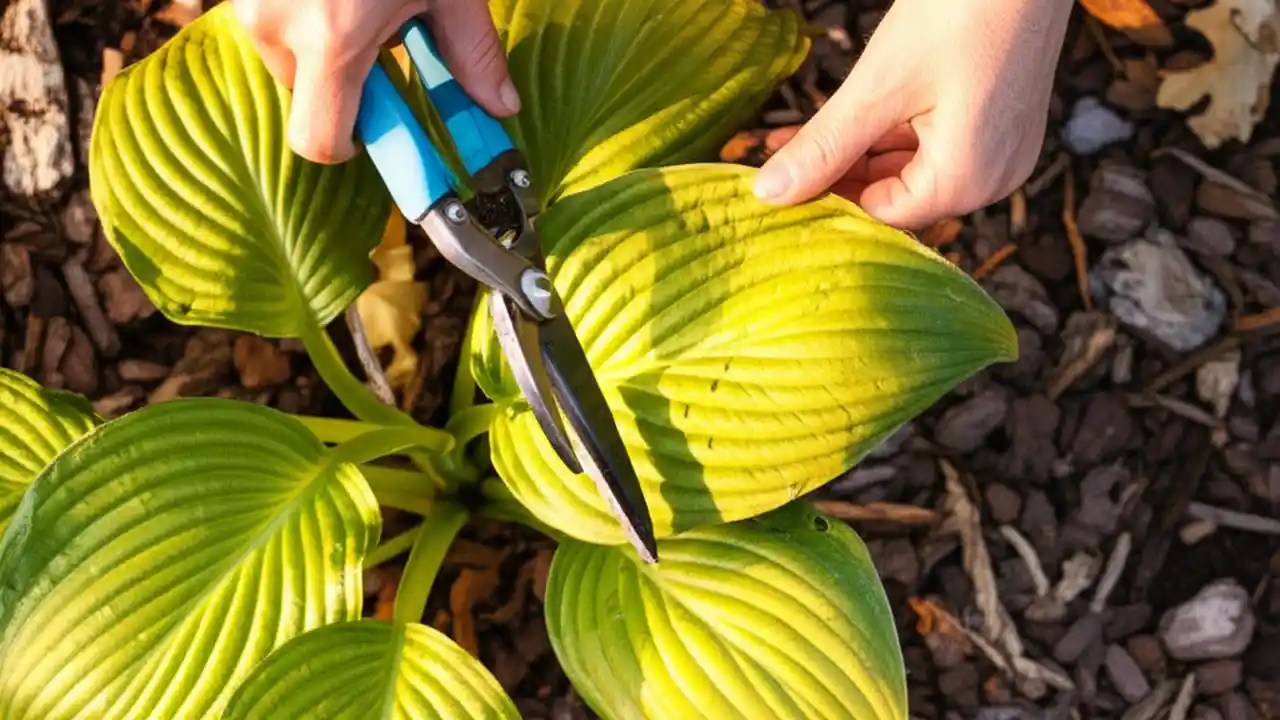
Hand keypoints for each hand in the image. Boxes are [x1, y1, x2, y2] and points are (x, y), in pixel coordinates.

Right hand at [232, 0, 520, 163]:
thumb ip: (471, 54)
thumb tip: (501, 109)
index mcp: (332, 41)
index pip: (319, 142)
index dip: (351, 145)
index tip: (381, 127)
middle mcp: (277, 26)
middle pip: (307, 97)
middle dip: (347, 78)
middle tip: (383, 30)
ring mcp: (248, 0)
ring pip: (288, 56)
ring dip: (324, 41)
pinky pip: (271, 18)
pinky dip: (303, 9)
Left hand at [753, 0, 1072, 229]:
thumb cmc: (961, 10)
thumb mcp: (878, 86)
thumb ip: (824, 146)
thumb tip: (769, 193)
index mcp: (967, 182)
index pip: (880, 215)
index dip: (825, 197)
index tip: (777, 177)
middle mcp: (995, 180)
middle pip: (897, 194)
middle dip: (839, 172)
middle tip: (778, 148)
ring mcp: (1005, 151)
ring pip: (914, 168)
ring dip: (861, 151)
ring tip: (803, 128)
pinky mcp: (1005, 122)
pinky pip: (940, 143)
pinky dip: (896, 131)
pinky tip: (857, 109)